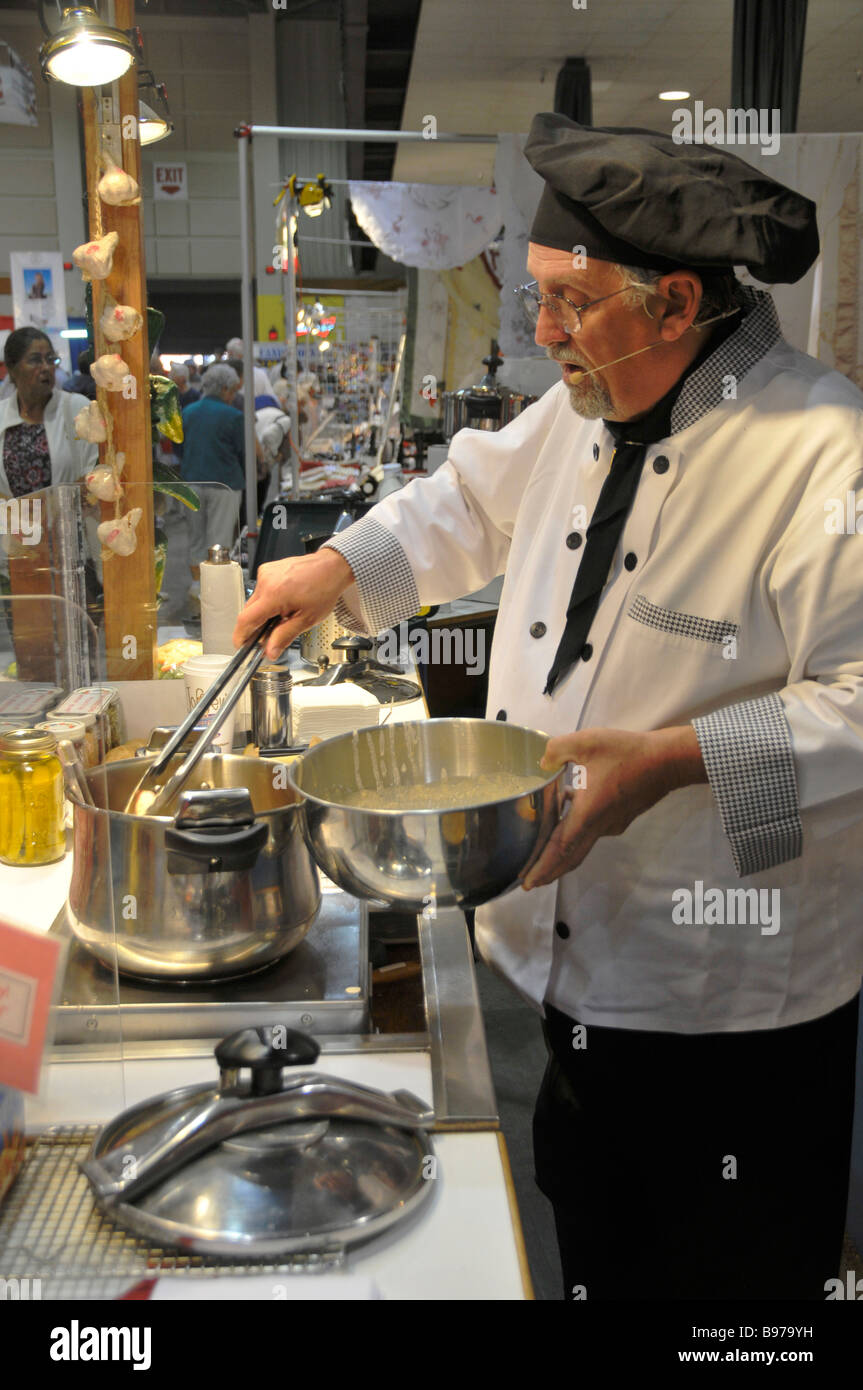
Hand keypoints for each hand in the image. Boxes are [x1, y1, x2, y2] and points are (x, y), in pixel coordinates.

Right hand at [233, 549, 354, 659]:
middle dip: (257, 625)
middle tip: (270, 634)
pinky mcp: (267, 569)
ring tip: (285, 613)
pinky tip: (284, 601)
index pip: (246, 620)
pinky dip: (268, 599)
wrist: (331, 567)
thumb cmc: (323, 588)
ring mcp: (265, 573)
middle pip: (249, 611)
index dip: (240, 635)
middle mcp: (266, 581)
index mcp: (273, 595)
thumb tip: (270, 651)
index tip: (241, 645)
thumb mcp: (306, 619)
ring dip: (264, 611)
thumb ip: (284, 636)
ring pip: (255, 601)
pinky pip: (261, 590)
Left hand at [520, 725, 705, 888]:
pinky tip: (568, 808)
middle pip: (570, 857)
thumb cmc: (628, 753)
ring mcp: (612, 824)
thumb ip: (556, 750)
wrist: (667, 761)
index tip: (527, 882)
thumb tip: (543, 761)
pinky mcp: (620, 818)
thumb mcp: (586, 742)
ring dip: (561, 853)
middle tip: (530, 882)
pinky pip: (593, 831)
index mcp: (587, 813)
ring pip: (582, 845)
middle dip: (549, 872)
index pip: (560, 848)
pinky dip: (576, 831)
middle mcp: (600, 825)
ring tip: (542, 853)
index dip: (542, 867)